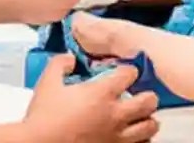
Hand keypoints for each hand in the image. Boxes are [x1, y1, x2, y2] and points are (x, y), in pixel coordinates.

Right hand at [22, 54, 158, 142]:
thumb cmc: (43, 118)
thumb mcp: (47, 83)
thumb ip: (60, 63)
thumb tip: (70, 58)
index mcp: (102, 93)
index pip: (131, 73)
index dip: (129, 71)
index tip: (124, 73)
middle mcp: (115, 114)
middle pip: (149, 100)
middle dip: (146, 95)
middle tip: (139, 95)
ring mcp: (118, 137)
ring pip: (150, 126)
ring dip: (147, 119)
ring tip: (139, 117)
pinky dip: (141, 140)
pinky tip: (132, 137)